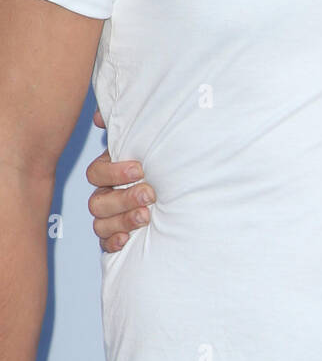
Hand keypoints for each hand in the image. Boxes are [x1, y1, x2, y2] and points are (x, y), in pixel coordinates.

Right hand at [86, 108, 154, 251]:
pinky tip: (127, 239)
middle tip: (150, 194)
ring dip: (123, 220)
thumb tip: (99, 117)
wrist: (186, 183)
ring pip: (100, 223)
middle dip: (123, 198)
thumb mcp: (149, 139)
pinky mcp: (118, 236)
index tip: (140, 169)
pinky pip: (105, 244)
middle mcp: (107, 194)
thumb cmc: (164, 159)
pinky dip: (114, 242)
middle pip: (98, 202)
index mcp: (110, 170)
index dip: (114, 172)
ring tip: (146, 216)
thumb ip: (126, 126)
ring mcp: (111, 216)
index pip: (96, 173)